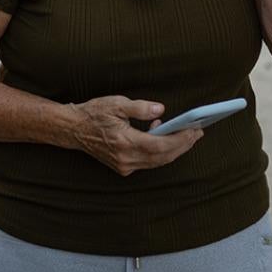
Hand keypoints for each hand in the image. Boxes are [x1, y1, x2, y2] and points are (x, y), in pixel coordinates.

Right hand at [67, 96, 201, 176]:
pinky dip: (160, 152)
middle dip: (182, 145)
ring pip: (157, 161)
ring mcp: (124, 166)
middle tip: (198, 132)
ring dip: (174, 149)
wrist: (73, 129)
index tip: (194, 131)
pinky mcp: (123, 167)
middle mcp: (125, 159)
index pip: (160, 145)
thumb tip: (161, 111)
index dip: (180, 140)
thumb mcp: (117, 103)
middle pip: (162, 157)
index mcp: (124, 142)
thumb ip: (140, 108)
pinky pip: (148, 162)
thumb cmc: (94, 113)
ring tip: (187, 135)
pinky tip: (162, 135)